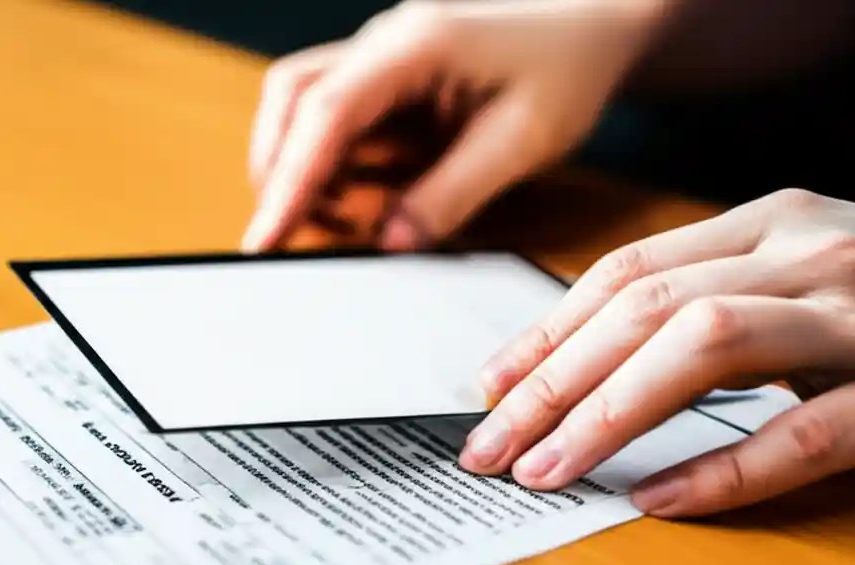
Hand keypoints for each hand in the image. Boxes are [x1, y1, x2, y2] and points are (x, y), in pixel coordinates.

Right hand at [242, 0, 671, 252]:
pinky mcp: (381, 81)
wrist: (590, 28)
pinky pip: (329, 120)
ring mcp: (377, 57)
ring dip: (296, 168)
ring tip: (324, 225)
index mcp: (419, 44)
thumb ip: (454, 194)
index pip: (329, 110)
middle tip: (277, 240)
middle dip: (276, 172)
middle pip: (291, 98)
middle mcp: (383, 42)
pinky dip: (325, 165)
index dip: (290, 177)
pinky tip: (352, 203)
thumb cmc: (567, 70)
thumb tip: (389, 245)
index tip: (265, 236)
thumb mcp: (523, 141)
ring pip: (299, 106)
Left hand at [460, 189, 854, 516]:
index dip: (544, 332)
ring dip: (608, 413)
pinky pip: (803, 430)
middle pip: (642, 309)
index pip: (623, 272)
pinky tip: (658, 499)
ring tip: (549, 470)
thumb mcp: (792, 275)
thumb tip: (577, 362)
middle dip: (548, 381)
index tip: (487, 388)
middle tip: (489, 446)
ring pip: (703, 345)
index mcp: (772, 223)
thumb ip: (703, 298)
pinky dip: (722, 468)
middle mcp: (811, 252)